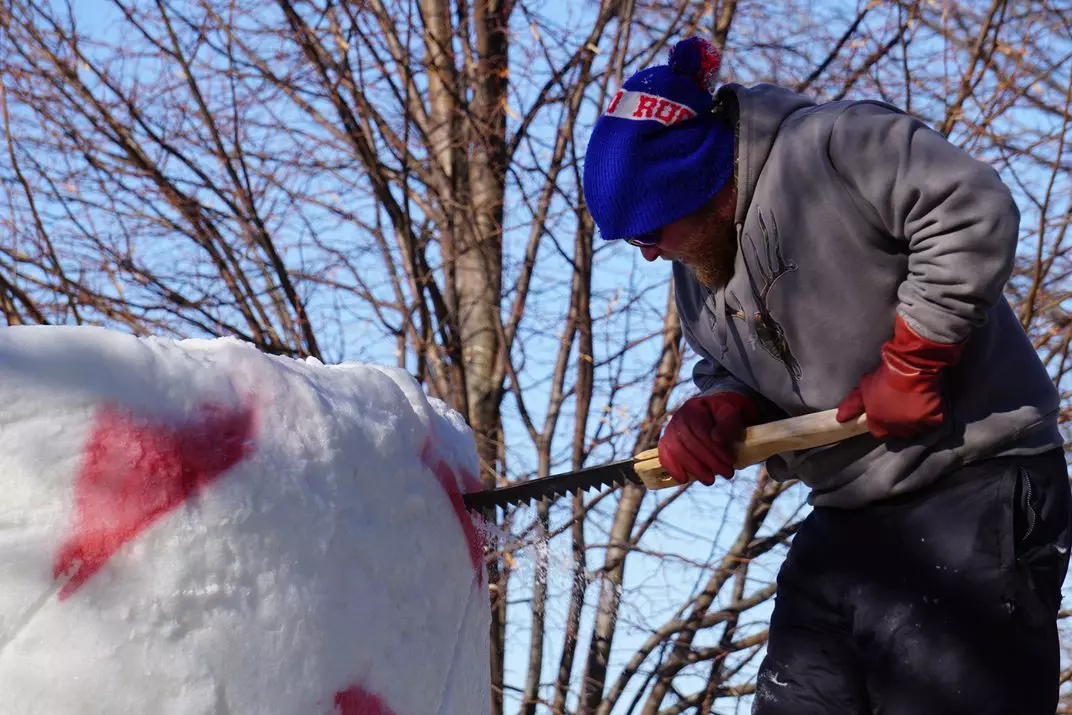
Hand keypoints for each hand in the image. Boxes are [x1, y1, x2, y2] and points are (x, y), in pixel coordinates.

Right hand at [659, 392, 756, 485]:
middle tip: (727, 474)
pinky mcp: (666, 443)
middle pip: (688, 443)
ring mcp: (670, 431)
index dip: (714, 448)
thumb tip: (716, 439)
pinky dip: (672, 468)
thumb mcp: (730, 412)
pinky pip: (664, 455)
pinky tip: (683, 479)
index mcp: (693, 408)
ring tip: (710, 480)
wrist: (713, 411)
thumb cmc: (722, 413)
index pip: (700, 430)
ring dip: (694, 468)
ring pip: (677, 451)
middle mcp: (678, 419)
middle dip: (708, 461)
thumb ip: (727, 422)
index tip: (730, 461)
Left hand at [836, 314, 964, 439]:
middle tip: (901, 407)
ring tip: (913, 405)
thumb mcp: (863, 389)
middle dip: (898, 423)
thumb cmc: (884, 376)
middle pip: (897, 432)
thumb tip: (840, 419)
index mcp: (877, 422)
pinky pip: (932, 422)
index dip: (881, 422)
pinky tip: (925, 404)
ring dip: (914, 420)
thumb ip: (852, 405)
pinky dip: (931, 415)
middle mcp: (896, 428)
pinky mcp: (933, 419)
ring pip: (915, 428)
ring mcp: (915, 425)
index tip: (885, 412)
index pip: (878, 432)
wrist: (910, 366)